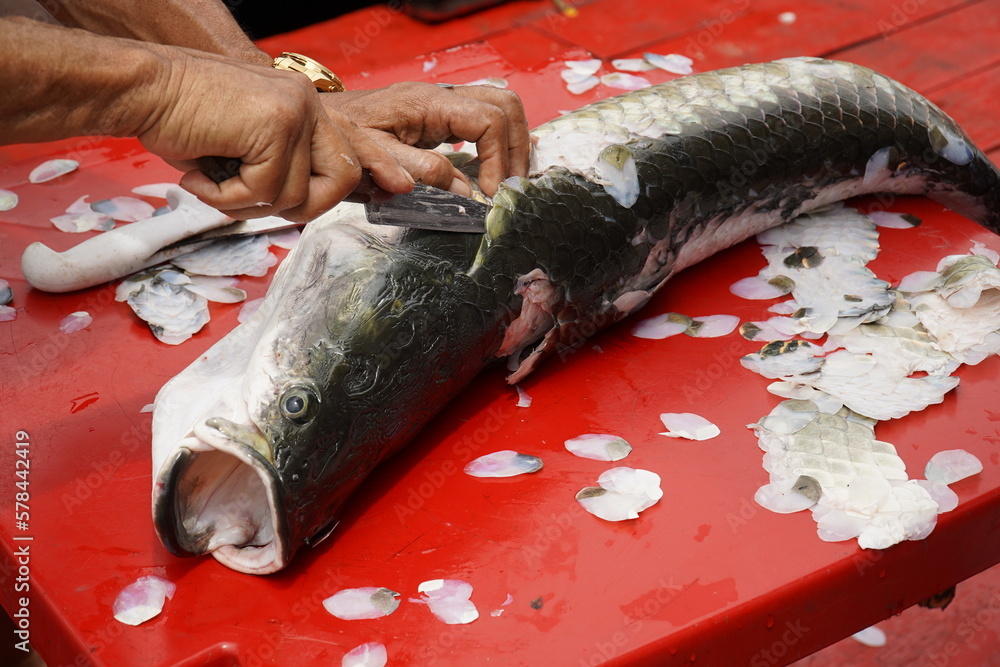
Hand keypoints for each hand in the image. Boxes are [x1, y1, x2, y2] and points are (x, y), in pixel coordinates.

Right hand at [136, 49, 413, 220]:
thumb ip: (280, 169)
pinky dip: (228, 197)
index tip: (347, 198)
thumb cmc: (182, 120)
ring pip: (298, 193)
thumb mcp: (243, 148)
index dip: (339, 189)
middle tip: (250, 199)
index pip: (348, 160)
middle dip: (302, 207)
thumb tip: (299, 206)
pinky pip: (266, 189)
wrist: (141, 88)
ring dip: (248, 202)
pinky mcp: (276, 123)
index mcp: (306, 108)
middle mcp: (308, 105)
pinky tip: (201, 174)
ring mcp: (296, 111)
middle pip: (343, 179)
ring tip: (211, 179)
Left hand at [326, 81, 530, 196]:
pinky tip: (495, 168)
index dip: (498, 159)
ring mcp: (442, 104)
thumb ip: (421, 172)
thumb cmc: (340, 139)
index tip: (491, 192)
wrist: (318, 123)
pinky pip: (484, 119)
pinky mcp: (439, 116)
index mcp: (428, 102)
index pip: (488, 120)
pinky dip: (497, 142)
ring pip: (500, 108)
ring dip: (511, 144)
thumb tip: (466, 191)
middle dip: (516, 148)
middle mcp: (440, 96)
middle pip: (505, 105)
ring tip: (505, 182)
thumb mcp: (376, 159)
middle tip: (509, 187)